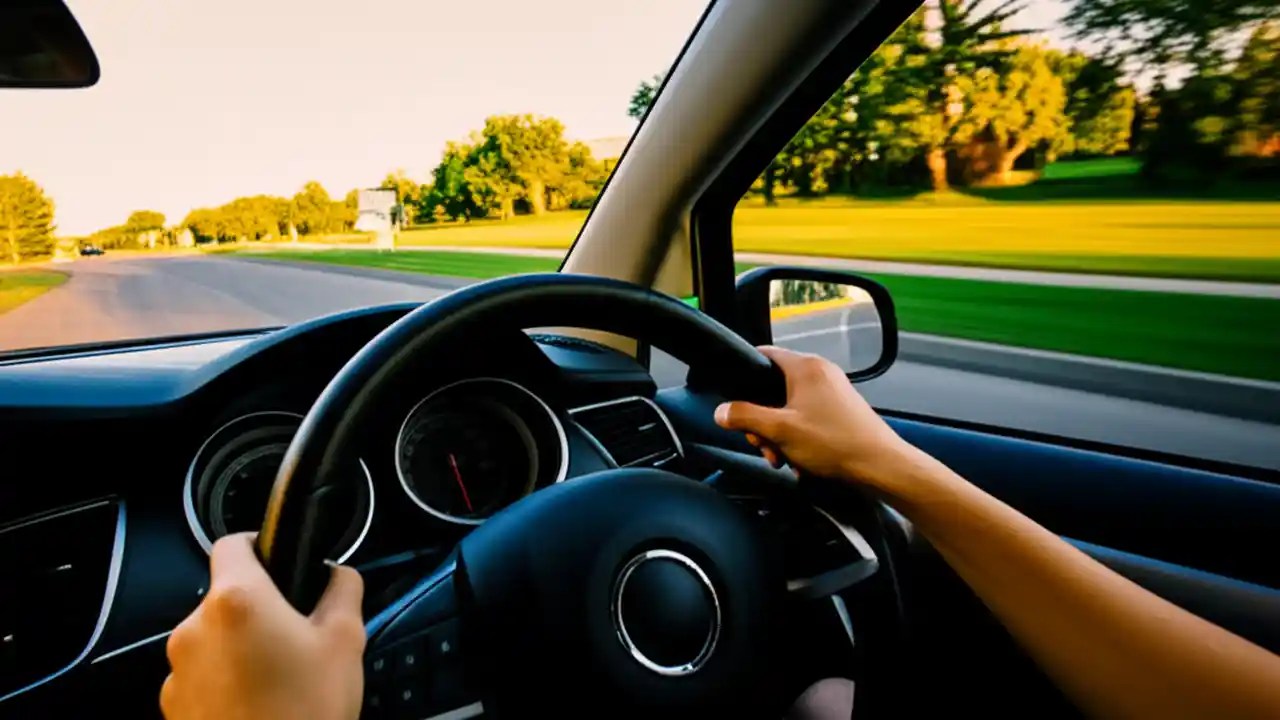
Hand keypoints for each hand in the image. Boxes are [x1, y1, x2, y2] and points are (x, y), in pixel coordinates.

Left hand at [161, 533, 365, 719]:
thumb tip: (338, 575)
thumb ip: (343, 590)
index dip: (259, 545)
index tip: (277, 559)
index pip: (234, 543)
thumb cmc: (304, 714)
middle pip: (227, 597)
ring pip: (215, 640)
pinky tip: (259, 704)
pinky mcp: (174, 706)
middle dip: (260, 610)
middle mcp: (195, 630)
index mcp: (237, 601)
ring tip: (280, 680)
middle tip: (297, 638)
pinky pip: (203, 677)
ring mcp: (177, 672)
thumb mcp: (346, 642)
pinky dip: (226, 682)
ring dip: (241, 649)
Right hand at [714, 346, 914, 490]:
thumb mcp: (780, 430)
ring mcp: (832, 390)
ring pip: (789, 406)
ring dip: (778, 434)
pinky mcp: (840, 409)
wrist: (880, 464)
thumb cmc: (833, 442)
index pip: (763, 354)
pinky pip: (807, 417)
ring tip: (782, 458)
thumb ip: (745, 416)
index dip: (744, 374)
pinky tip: (799, 461)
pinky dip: (797, 436)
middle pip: (773, 387)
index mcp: (805, 367)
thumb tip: (721, 410)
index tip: (734, 398)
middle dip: (762, 419)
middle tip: (762, 444)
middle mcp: (820, 372)